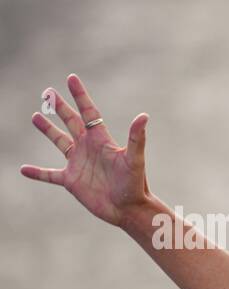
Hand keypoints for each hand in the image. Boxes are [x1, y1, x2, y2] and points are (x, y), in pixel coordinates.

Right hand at [19, 74, 150, 226]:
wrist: (129, 209)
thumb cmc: (135, 184)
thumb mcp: (134, 159)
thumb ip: (136, 138)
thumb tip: (144, 116)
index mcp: (101, 140)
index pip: (88, 112)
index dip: (80, 95)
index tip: (71, 78)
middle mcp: (88, 148)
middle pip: (71, 122)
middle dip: (60, 107)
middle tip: (48, 92)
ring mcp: (78, 164)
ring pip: (59, 142)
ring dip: (48, 129)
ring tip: (35, 116)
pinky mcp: (71, 181)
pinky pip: (49, 175)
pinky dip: (37, 173)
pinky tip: (24, 169)